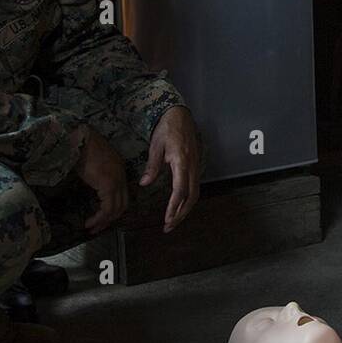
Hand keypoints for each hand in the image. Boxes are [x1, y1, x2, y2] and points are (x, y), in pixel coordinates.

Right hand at [75, 126, 128, 233]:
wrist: (80, 138)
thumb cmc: (81, 147)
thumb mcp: (92, 163)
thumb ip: (96, 175)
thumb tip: (90, 185)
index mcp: (119, 169)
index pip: (121, 194)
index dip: (113, 207)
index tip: (103, 216)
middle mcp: (121, 176)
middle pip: (122, 203)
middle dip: (111, 218)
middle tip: (98, 227)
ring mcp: (116, 181)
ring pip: (116, 209)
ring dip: (104, 221)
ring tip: (92, 228)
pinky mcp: (108, 185)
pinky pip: (107, 208)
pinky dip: (99, 218)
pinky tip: (89, 222)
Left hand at [141, 105, 199, 231]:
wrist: (180, 115)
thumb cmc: (167, 128)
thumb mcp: (156, 145)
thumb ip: (152, 166)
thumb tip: (145, 183)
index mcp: (182, 162)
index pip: (180, 190)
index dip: (174, 207)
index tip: (167, 219)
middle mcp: (193, 166)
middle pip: (191, 197)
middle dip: (181, 214)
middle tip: (169, 226)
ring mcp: (196, 166)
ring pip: (195, 193)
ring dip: (185, 209)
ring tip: (173, 220)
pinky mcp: (195, 166)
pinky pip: (195, 187)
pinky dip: (188, 200)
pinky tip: (179, 205)